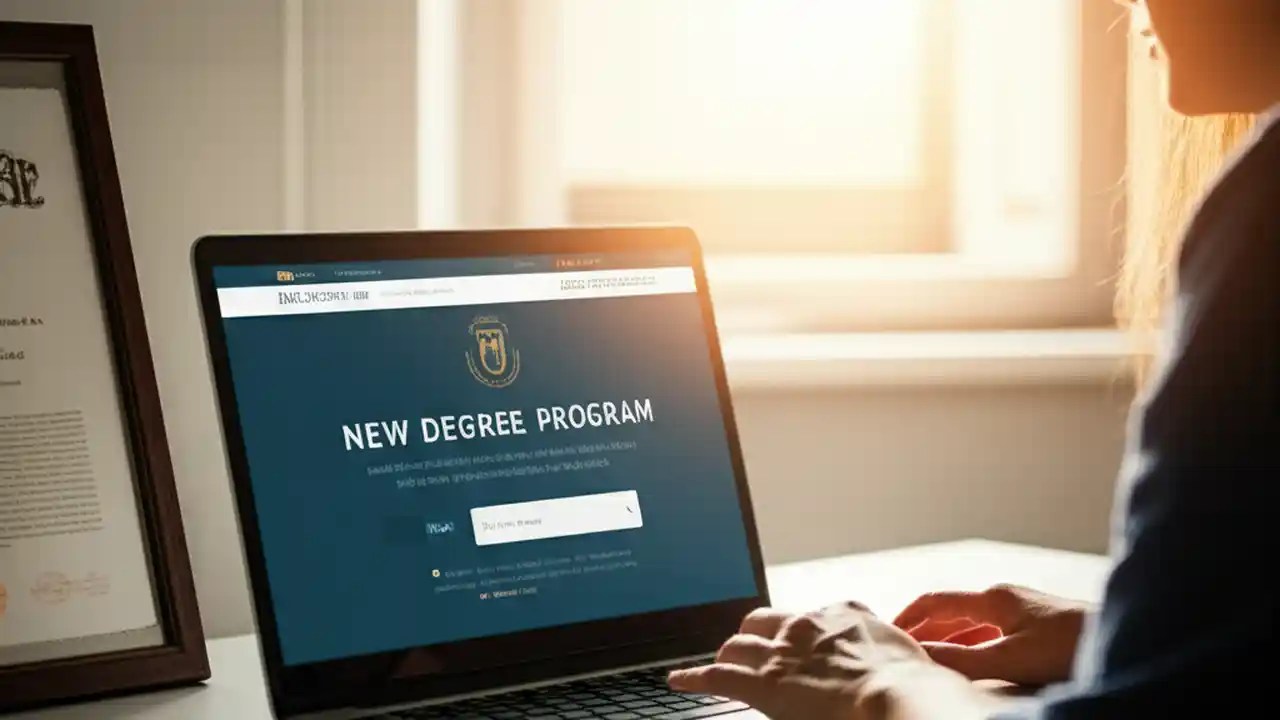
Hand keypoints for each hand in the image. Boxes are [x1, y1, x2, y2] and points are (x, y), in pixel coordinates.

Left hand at [667, 602, 991, 719]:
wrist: (900, 699)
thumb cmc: (917, 690)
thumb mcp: (913, 661)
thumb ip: (899, 658)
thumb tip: (918, 676)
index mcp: (846, 616)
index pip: (815, 617)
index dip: (804, 633)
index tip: (804, 643)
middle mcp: (808, 625)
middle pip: (766, 621)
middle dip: (756, 635)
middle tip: (752, 651)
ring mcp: (783, 652)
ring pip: (739, 644)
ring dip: (728, 655)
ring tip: (719, 665)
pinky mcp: (762, 683)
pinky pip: (717, 675)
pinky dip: (694, 677)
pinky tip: (679, 680)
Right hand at [893, 584, 1091, 685]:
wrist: (1125, 640)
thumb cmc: (1070, 647)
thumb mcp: (1009, 659)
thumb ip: (963, 658)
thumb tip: (920, 653)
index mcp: (994, 598)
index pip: (936, 600)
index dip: (908, 617)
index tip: (887, 632)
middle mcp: (1006, 597)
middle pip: (952, 610)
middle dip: (925, 628)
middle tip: (903, 647)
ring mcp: (1024, 609)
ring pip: (974, 622)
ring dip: (949, 637)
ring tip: (931, 657)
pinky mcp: (1040, 623)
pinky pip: (993, 630)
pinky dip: (973, 643)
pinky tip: (974, 660)